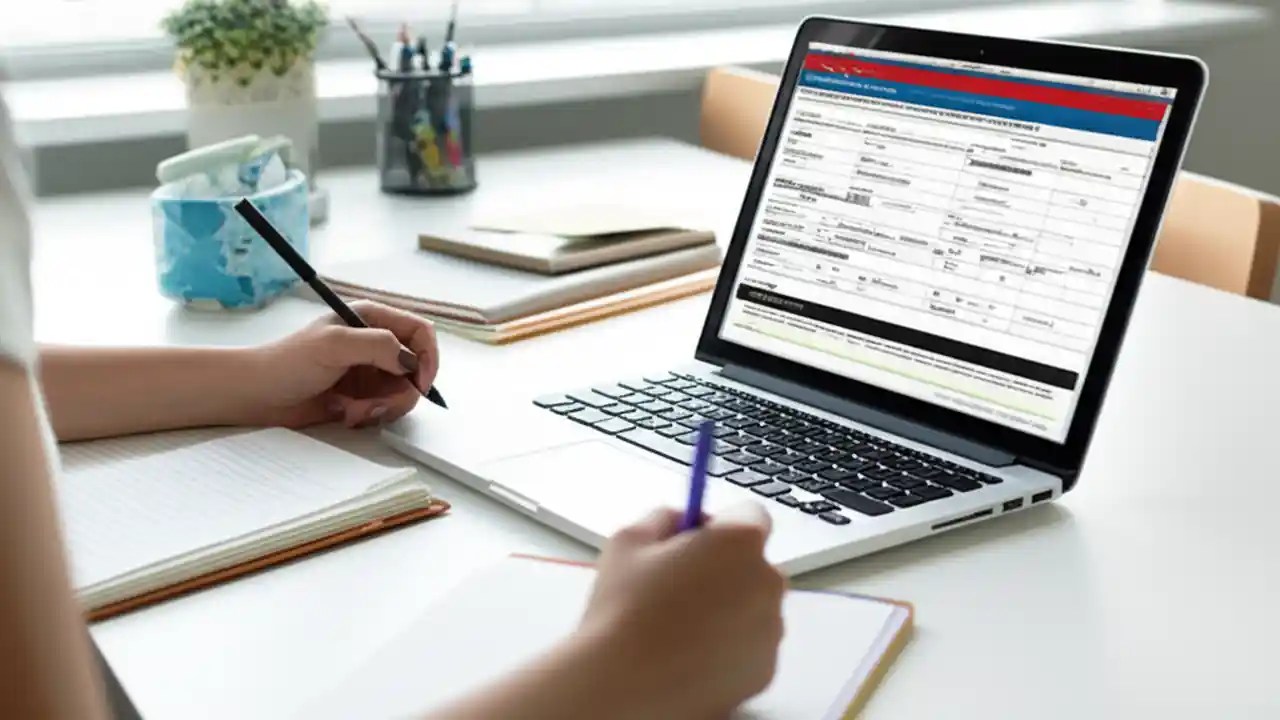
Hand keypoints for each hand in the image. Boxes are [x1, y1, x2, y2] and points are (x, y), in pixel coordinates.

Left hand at [241, 301, 439, 428]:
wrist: (257, 395)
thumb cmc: (287, 362)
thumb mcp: (335, 345)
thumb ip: (378, 345)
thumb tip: (411, 362)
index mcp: (371, 319)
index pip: (420, 332)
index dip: (428, 357)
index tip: (420, 384)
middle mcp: (375, 344)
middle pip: (416, 369)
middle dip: (398, 393)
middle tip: (373, 406)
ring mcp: (370, 372)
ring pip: (402, 393)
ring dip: (380, 407)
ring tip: (350, 410)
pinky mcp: (362, 396)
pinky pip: (385, 409)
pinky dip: (369, 416)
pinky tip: (344, 413)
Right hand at [578, 503, 785, 718]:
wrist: (623, 686)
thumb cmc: (623, 612)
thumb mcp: (628, 540)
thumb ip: (664, 518)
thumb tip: (679, 521)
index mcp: (738, 542)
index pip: (750, 514)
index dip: (720, 525)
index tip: (697, 539)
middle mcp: (766, 583)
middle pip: (755, 563)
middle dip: (726, 569)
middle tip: (681, 585)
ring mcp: (770, 630)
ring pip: (754, 607)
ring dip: (729, 609)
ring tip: (679, 625)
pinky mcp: (765, 671)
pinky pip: (751, 647)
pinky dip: (729, 648)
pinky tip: (689, 654)